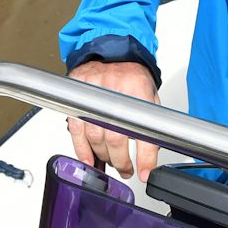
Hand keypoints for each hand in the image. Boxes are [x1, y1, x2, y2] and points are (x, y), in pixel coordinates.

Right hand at [66, 59, 158, 181]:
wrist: (112, 55)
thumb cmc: (132, 77)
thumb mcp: (149, 96)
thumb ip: (150, 122)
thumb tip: (150, 156)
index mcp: (138, 88)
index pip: (143, 129)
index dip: (145, 157)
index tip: (144, 172)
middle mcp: (114, 90)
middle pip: (115, 138)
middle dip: (121, 161)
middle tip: (126, 169)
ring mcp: (92, 94)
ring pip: (96, 138)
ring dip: (104, 157)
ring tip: (112, 163)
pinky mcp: (77, 98)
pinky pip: (77, 131)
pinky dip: (82, 150)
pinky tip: (89, 160)